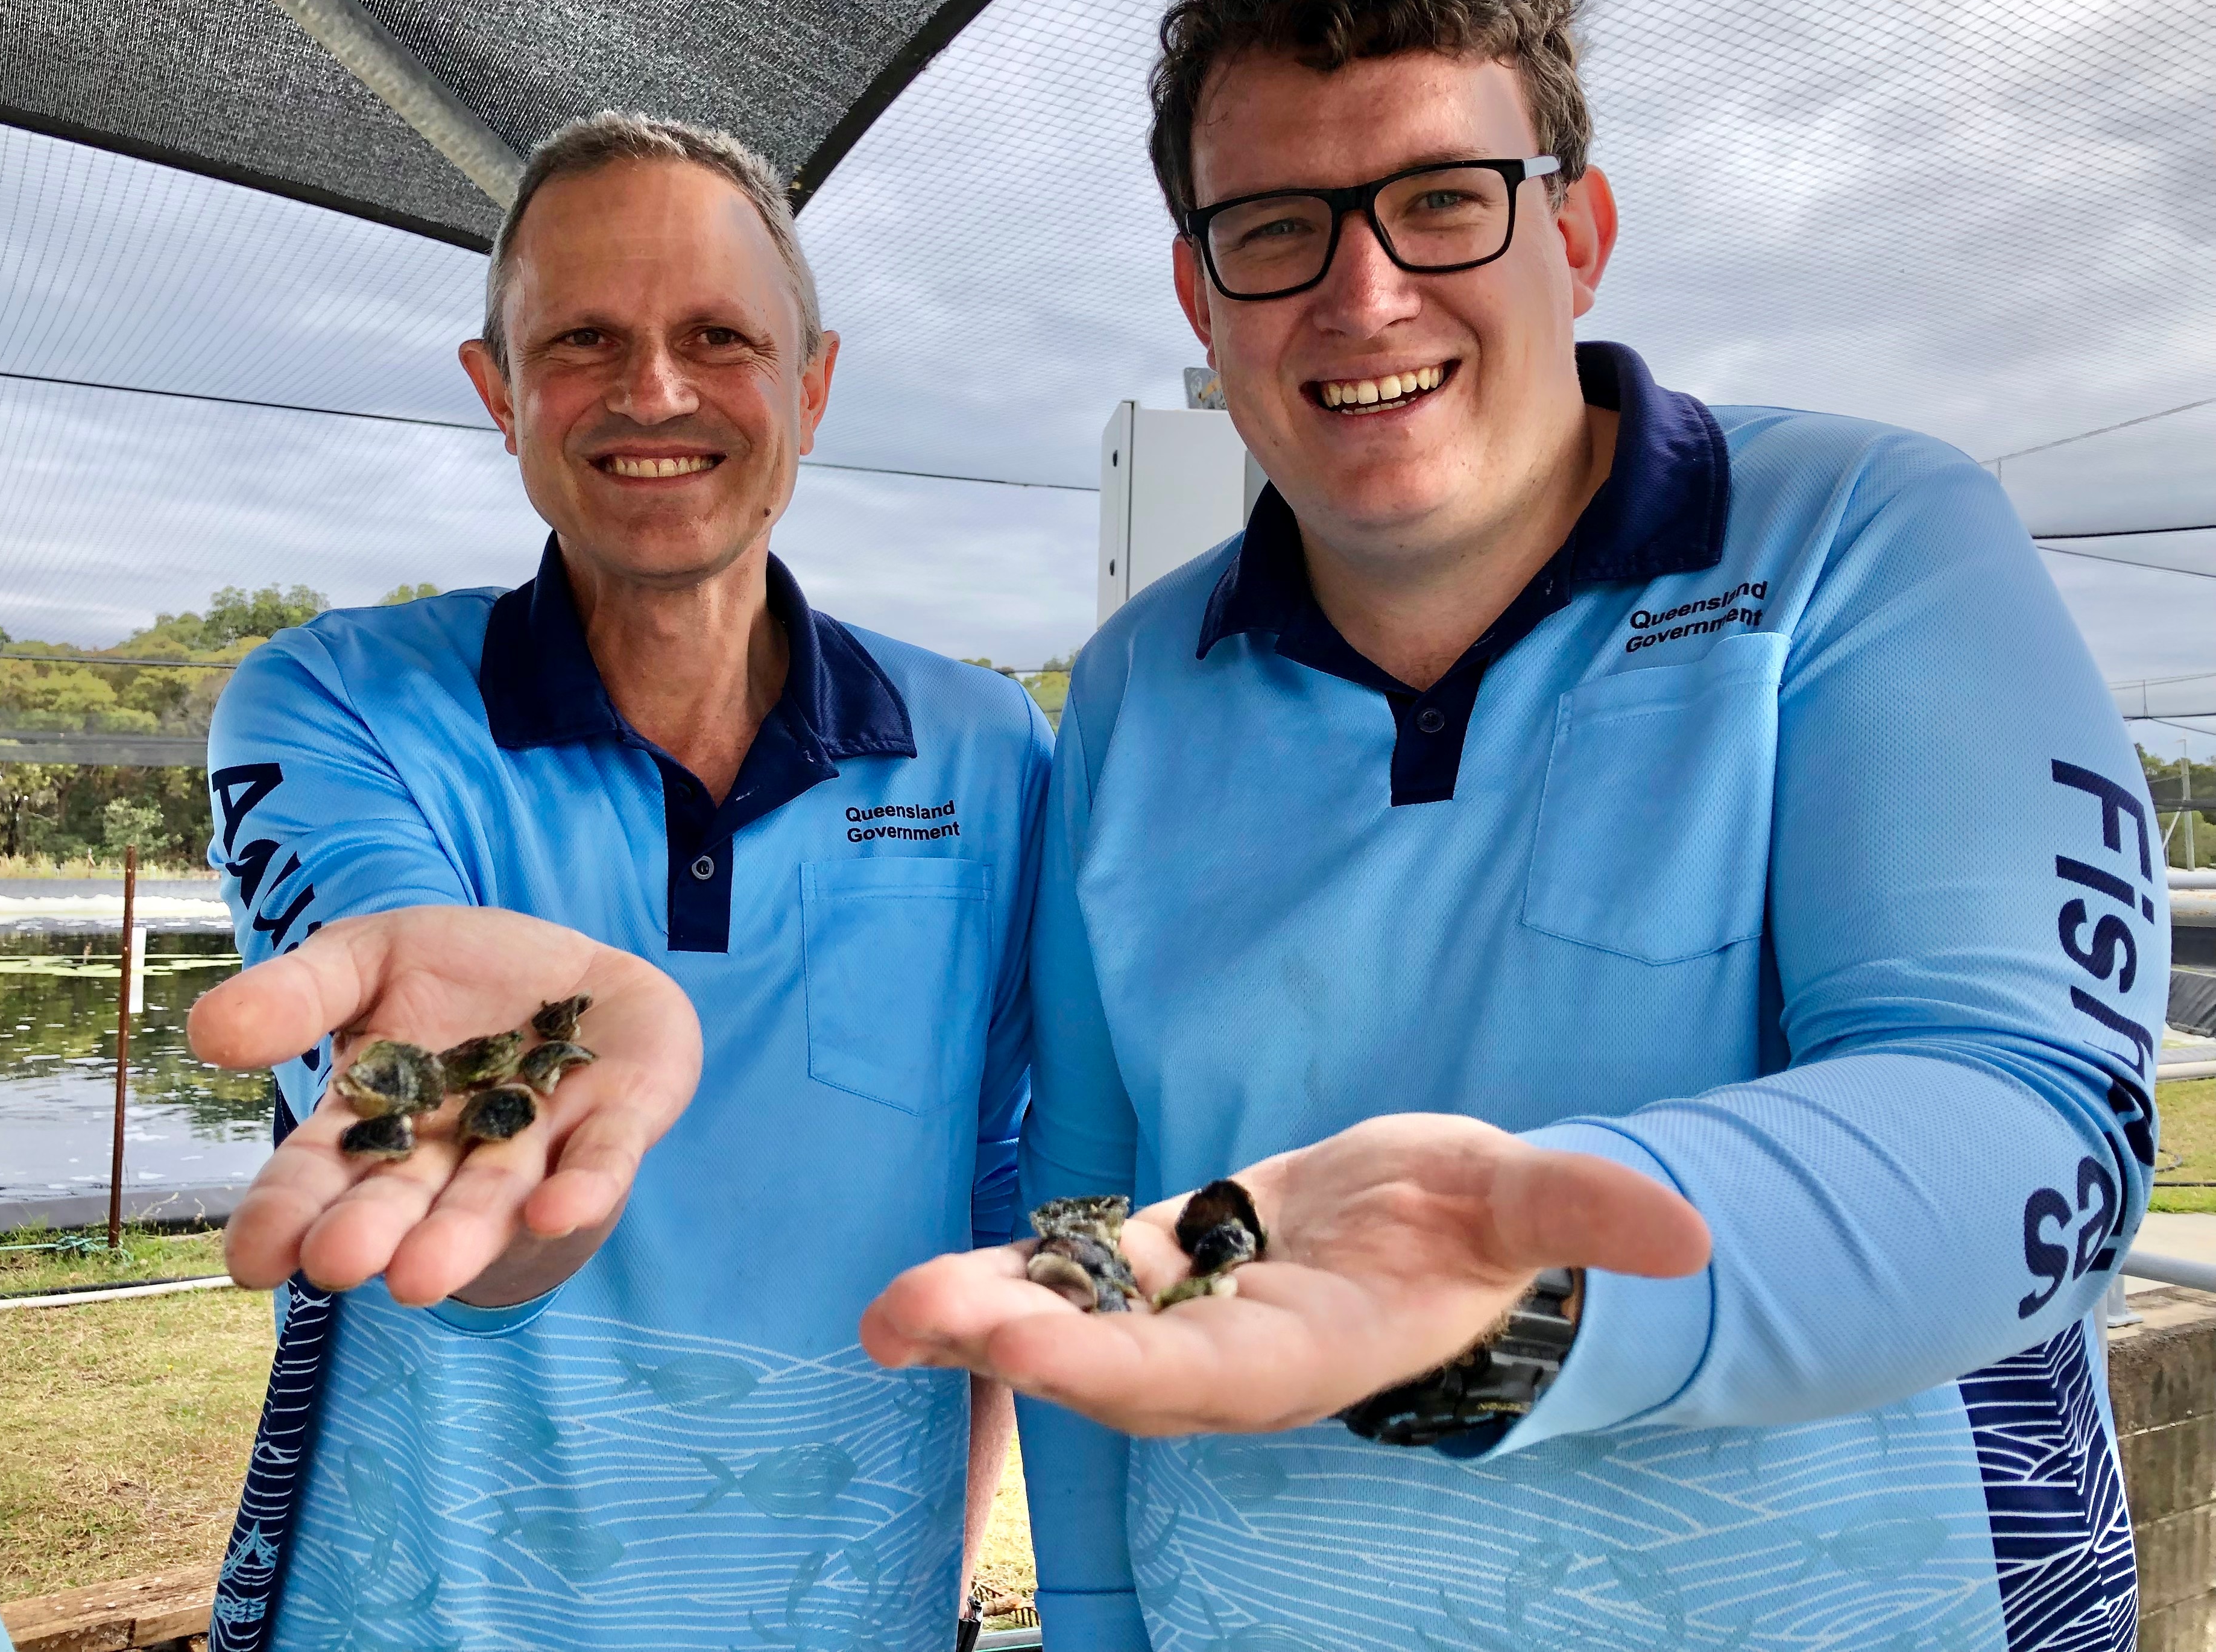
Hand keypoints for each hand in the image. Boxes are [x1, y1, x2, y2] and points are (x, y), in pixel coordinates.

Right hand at [189, 907, 700, 1306]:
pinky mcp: (620, 1121)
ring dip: (464, 1234)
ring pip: (496, 1198)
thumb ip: (300, 995)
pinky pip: (601, 1160)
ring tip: (425, 1275)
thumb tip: (208, 1032)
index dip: (286, 1214)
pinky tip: (557, 1213)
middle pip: (407, 1198)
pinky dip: (582, 1188)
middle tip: (341, 1264)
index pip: (320, 1173)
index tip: (251, 1259)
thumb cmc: (460, 974)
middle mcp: (454, 1151)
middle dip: (375, 1231)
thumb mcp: (368, 958)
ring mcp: (539, 1143)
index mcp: (380, 1119)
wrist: (580, 969)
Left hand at [860, 1114, 1709, 1435]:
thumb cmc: (1475, 1217)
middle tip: (908, 1319)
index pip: (1206, 1374)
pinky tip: (920, 1286)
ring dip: (976, 1322)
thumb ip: (1580, 1210)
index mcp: (1310, 1353)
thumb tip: (1684, 1230)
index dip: (1117, 1361)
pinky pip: (1063, 1283)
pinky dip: (995, 1281)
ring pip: (1070, 1329)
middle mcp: (1229, 1359)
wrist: (1427, 1221)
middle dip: (1012, 1346)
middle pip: (1111, 1366)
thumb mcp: (1522, 1195)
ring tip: (885, 1312)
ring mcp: (1179, 1321)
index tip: (1028, 1336)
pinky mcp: (1150, 1272)